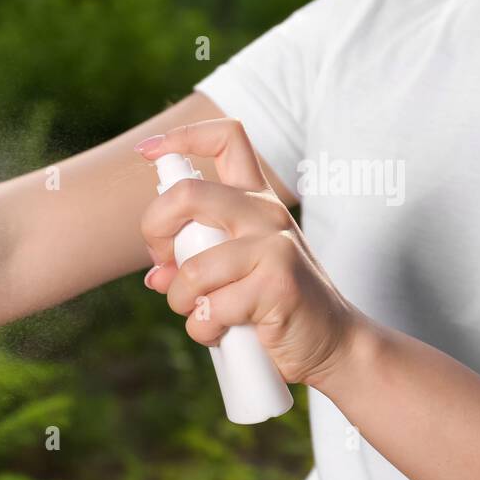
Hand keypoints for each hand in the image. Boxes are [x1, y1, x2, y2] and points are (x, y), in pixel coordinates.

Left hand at [136, 119, 364, 387]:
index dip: (182, 135)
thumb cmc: (275, 307)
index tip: (147, 150)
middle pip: (187, 194)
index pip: (226, 138)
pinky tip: (225, 331)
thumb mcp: (231, 276)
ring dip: (182, 302)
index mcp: (255, 202)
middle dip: (154, 231)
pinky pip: (212, 308)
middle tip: (163, 265)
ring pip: (192, 268)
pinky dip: (205, 329)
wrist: (332, 344)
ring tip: (203, 313)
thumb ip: (193, 264)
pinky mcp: (278, 284)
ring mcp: (275, 246)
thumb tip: (154, 276)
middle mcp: (266, 214)